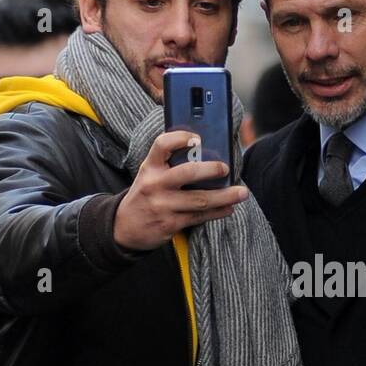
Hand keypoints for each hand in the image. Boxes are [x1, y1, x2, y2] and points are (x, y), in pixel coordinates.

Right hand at [113, 130, 248, 250]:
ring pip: (200, 200)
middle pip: (187, 173)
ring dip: (225, 196)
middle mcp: (155, 185)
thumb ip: (168, 165)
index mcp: (150, 168)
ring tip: (241, 193)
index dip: (180, 138)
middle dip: (211, 169)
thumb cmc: (144, 196)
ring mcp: (163, 206)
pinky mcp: (170, 224)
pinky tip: (228, 208)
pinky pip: (200, 217)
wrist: (123, 228)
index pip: (162, 145)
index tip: (197, 138)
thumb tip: (204, 154)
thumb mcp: (149, 176)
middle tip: (226, 168)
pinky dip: (217, 212)